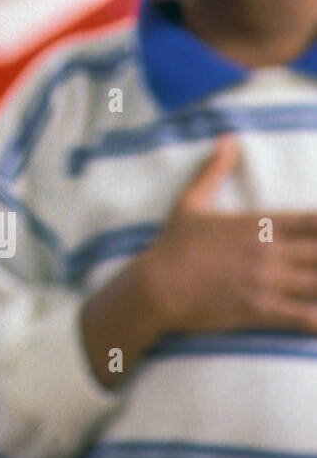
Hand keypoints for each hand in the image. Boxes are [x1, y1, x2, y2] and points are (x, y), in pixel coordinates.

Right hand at [142, 136, 316, 334]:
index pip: (314, 220)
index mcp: (259, 224)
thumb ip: (213, 170)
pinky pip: (304, 318)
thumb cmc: (174, 245)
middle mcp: (269, 251)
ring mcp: (267, 282)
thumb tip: (227, 139)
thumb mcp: (190, 201)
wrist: (156, 286)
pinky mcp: (261, 310)